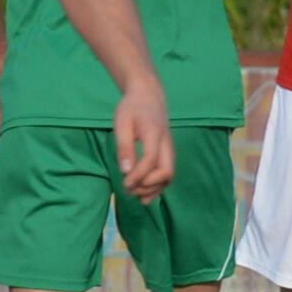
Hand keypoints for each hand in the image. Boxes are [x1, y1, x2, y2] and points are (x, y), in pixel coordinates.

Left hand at [113, 77, 173, 203]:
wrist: (148, 97)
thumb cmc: (132, 109)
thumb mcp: (122, 124)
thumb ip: (124, 147)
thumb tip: (125, 171)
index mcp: (154, 133)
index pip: (151, 160)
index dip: (138, 176)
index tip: (125, 184)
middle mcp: (166, 143)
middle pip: (166, 172)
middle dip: (148, 186)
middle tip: (129, 189)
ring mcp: (170, 149)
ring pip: (169, 175)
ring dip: (153, 189)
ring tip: (135, 194)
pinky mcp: (168, 153)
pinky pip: (167, 174)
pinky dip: (157, 186)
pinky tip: (143, 194)